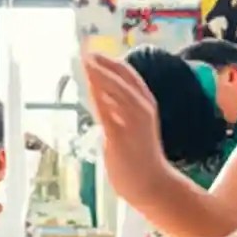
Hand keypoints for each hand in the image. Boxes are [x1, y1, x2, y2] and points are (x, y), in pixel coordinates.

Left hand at [79, 47, 174, 205]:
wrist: (151, 184)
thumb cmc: (140, 157)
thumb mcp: (130, 126)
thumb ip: (116, 110)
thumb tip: (99, 95)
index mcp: (146, 104)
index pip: (129, 76)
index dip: (111, 62)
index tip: (94, 53)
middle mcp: (142, 109)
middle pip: (121, 78)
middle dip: (103, 64)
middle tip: (85, 52)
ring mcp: (133, 122)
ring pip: (117, 90)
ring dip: (100, 75)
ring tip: (85, 62)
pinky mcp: (121, 137)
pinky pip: (109, 112)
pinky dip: (100, 96)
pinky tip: (90, 86)